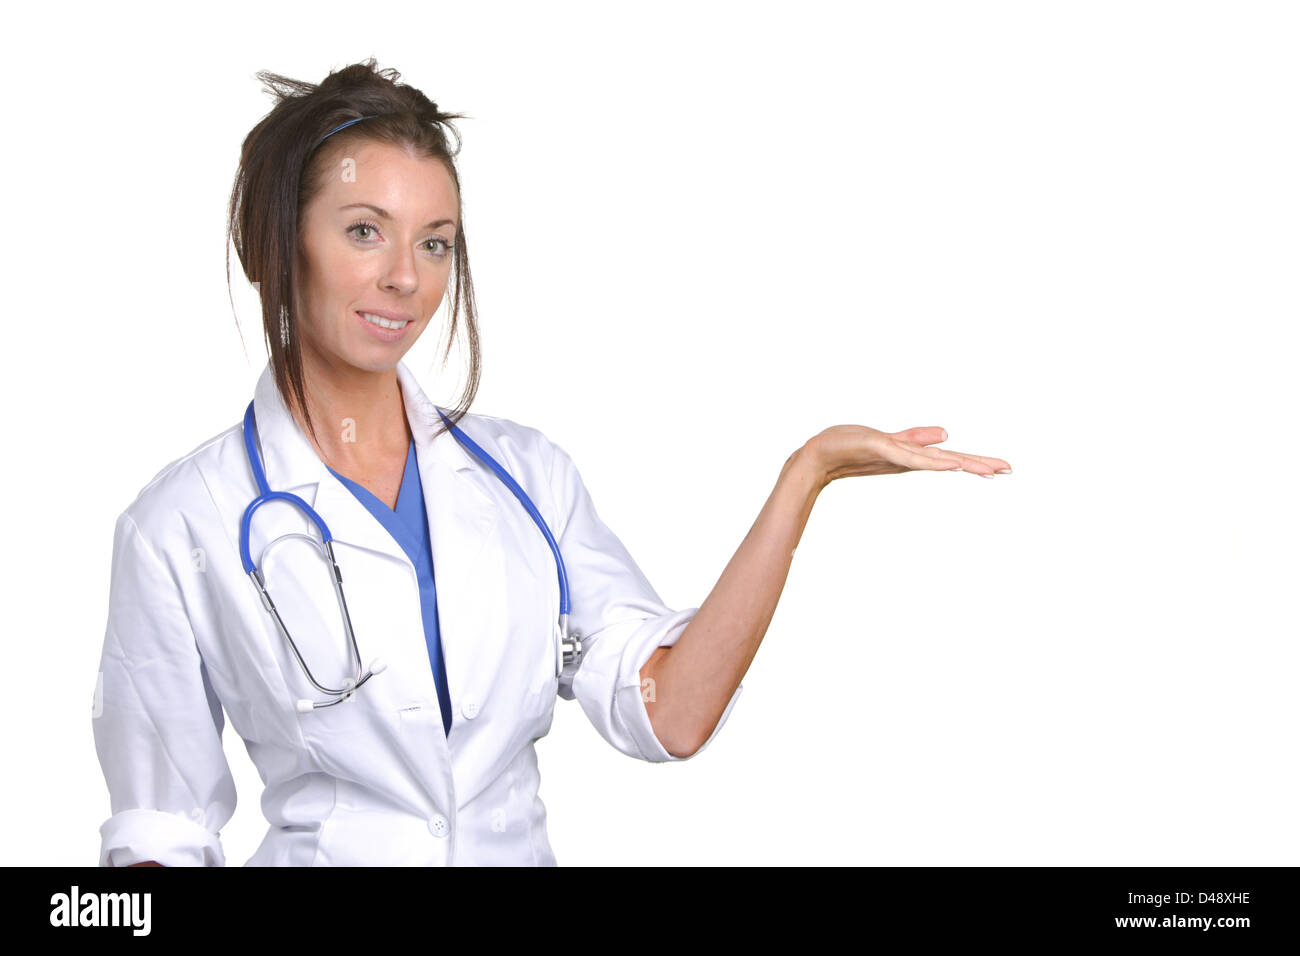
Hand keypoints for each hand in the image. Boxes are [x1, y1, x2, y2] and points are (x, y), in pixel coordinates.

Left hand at [806, 425, 1010, 487]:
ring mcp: (897, 456)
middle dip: (979, 465)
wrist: (819, 455)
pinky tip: (950, 462)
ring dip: (962, 463)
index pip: (951, 459)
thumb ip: (917, 438)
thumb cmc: (851, 447)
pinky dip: (932, 459)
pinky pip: (912, 456)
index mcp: (913, 457)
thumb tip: (946, 434)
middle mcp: (908, 459)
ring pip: (936, 461)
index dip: (977, 462)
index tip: (1004, 467)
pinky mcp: (883, 449)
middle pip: (950, 461)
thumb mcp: (891, 439)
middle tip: (1009, 469)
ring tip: (988, 468)